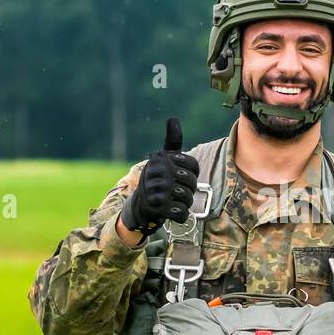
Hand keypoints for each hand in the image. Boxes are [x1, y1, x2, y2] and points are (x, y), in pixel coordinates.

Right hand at [119, 117, 200, 233]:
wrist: (140, 206)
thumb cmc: (157, 180)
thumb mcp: (164, 160)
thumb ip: (172, 142)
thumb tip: (173, 119)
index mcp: (161, 159)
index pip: (194, 166)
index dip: (193, 174)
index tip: (182, 177)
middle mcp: (158, 172)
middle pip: (192, 183)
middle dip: (189, 191)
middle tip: (177, 192)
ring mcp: (157, 190)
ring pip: (188, 198)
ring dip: (184, 203)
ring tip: (173, 201)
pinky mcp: (157, 207)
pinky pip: (182, 213)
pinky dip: (180, 215)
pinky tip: (171, 211)